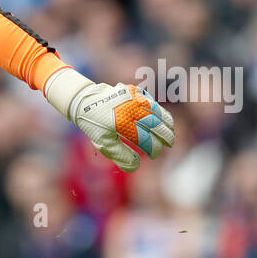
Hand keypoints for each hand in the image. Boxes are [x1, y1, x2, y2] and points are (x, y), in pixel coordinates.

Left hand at [45, 70, 174, 171]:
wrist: (85, 101)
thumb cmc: (95, 125)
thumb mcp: (103, 142)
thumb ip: (120, 155)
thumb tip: (136, 166)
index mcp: (122, 124)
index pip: (146, 139)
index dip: (154, 149)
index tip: (154, 155)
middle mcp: (130, 110)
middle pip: (156, 124)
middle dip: (166, 136)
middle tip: (170, 144)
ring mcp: (134, 98)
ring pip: (157, 111)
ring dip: (166, 123)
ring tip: (171, 132)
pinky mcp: (134, 91)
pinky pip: (151, 102)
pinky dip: (159, 111)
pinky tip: (162, 119)